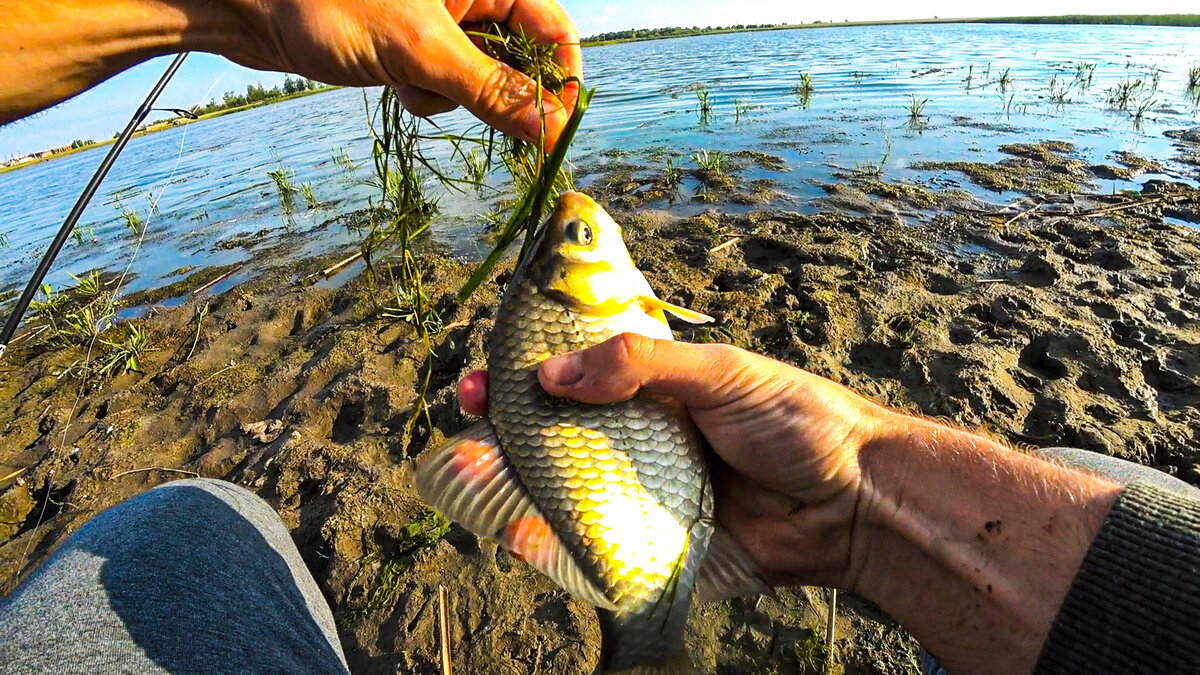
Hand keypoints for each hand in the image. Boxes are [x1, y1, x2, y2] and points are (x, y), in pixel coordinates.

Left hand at [225, 0, 580, 147]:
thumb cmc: (328, 5)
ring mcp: (439, 21)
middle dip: (496, 91)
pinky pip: (443, 82)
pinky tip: (392, 84)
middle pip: (519, 57)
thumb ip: (492, 90)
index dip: (560, 81)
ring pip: (480, 77)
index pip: (553, 30)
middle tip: (469, 109)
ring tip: (408, 83)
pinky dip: (424, 93)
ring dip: (451, 95)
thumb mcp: (420, 50)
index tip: (553, 129)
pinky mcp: (411, 45)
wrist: (249, 5)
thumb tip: (551, 129)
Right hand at [458, 333, 887, 588]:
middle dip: (503, 423)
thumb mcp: (720, 373)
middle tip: (467, 421)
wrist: (852, 505)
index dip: (525, 365)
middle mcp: (640, 430)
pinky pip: (592, 535)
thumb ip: (640, 367)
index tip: (486, 372)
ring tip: (472, 469)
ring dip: (513, 476)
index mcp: (655, 380)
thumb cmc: (796, 421)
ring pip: (564, 480)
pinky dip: (550, 532)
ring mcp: (643, 485)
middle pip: (555, 425)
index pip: (575, 364)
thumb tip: (551, 374)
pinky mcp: (653, 537)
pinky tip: (516, 526)